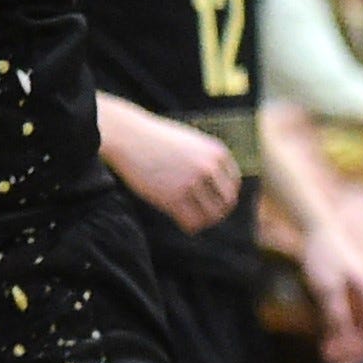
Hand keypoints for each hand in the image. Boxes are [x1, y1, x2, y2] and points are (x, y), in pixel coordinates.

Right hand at [102, 114, 241, 234]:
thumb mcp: (191, 144)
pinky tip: (181, 221)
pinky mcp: (173, 196)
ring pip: (211, 215)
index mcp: (216, 152)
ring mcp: (191, 181)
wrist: (129, 137)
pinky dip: (190, 226)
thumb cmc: (157, 141)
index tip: (210, 200)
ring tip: (190, 218)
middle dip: (216, 211)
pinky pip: (192, 221)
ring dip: (203, 221)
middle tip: (202, 214)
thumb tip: (223, 197)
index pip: (233, 184)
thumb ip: (208, 163)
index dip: (223, 196)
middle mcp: (208, 166)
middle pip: (226, 202)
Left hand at [295, 217, 362, 362]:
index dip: (361, 351)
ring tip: (328, 356)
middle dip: (356, 353)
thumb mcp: (326, 286)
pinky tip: (328, 341)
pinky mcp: (352, 296)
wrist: (318, 232)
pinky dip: (344, 335)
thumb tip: (343, 340)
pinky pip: (353, 322)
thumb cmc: (322, 256)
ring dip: (349, 346)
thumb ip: (336, 312)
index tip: (341, 361)